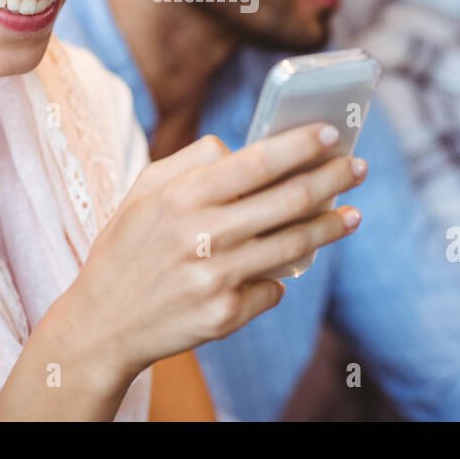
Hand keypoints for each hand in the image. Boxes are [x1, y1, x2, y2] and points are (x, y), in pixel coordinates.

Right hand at [56, 122, 365, 387]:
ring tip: (351, 215)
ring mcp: (215, 278)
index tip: (333, 134)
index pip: (257, 161)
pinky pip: (273, 288)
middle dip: (332, 180)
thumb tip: (245, 147)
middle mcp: (201, 235)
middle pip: (287, 200)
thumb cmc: (128, 247)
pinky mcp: (224, 315)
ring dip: (330, 227)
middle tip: (357, 169)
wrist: (102, 323)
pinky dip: (281, 276)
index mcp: (182, 196)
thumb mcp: (144, 191)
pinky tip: (288, 266)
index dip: (301, 145)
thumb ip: (192, 161)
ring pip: (293, 245)